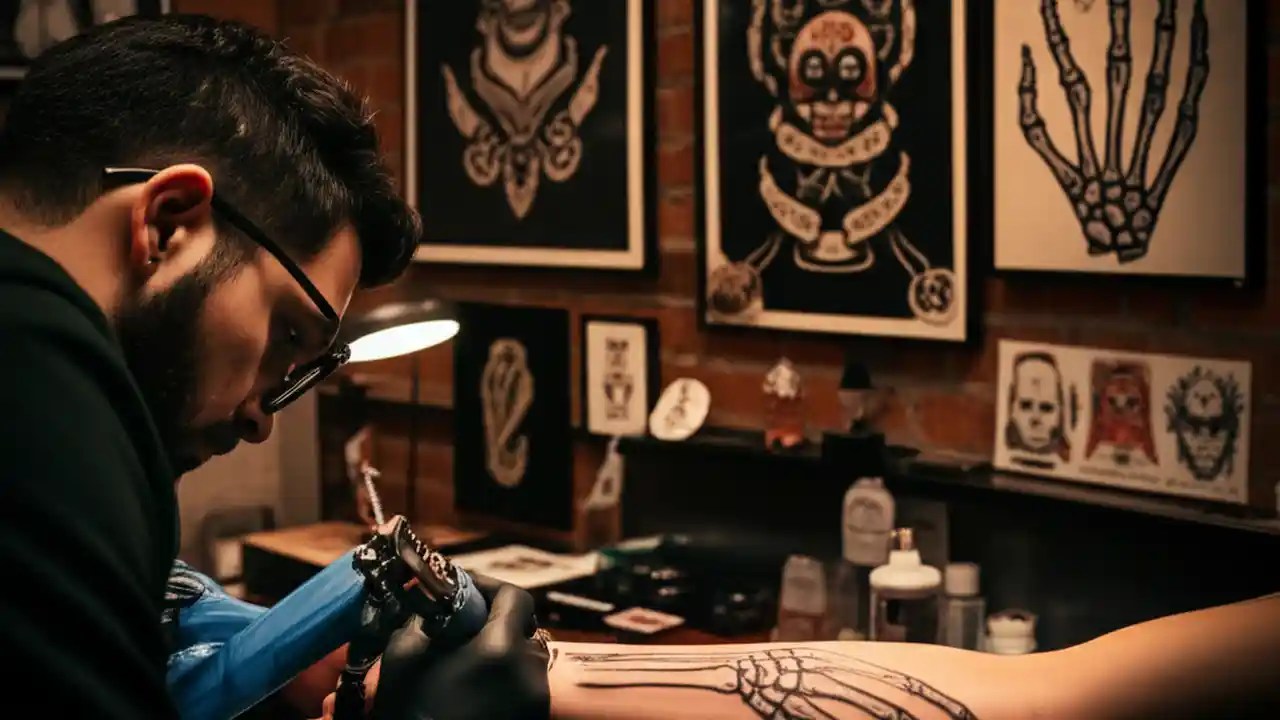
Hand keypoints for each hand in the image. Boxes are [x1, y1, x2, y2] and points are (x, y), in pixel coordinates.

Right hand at [368, 574, 549, 719]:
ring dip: (505, 650)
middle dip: (498, 620)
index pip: (516, 598)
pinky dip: (508, 678)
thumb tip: (436, 604)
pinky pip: (527, 687)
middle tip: (466, 624)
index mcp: (501, 650)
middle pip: (526, 629)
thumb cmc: (413, 712)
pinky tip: (479, 685)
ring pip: (529, 660)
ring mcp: (537, 702)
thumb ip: (424, 622)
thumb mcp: (403, 660)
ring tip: (471, 658)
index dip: (490, 587)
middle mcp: (530, 673)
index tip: (466, 589)